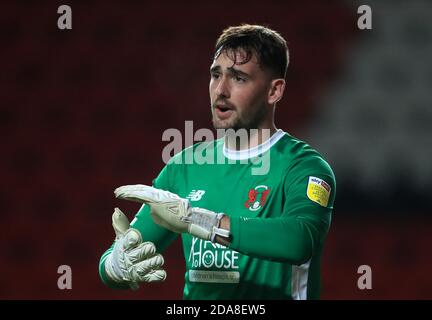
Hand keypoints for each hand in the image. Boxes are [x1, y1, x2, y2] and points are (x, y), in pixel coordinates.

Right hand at [104, 208, 165, 288]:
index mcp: (125, 246)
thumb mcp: (121, 237)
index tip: (135, 236)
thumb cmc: (124, 248)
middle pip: (142, 252)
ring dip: (156, 260)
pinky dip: (160, 274)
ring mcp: (138, 269)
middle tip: (150, 247)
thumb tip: (116, 210)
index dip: (133, 238)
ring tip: (157, 258)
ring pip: (150, 264)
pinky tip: (160, 271)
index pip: (128, 241)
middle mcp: (130, 259)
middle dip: (148, 249)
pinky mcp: (146, 277)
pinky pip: (156, 276)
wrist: (119, 270)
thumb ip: (121, 223)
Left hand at [114, 185, 229, 241]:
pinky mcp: (156, 201)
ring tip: (117, 192)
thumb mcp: (165, 217)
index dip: (134, 192)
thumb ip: (156, 213)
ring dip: (127, 191)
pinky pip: (140, 196)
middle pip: (140, 189)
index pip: (145, 193)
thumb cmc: (180, 221)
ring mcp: (157, 196)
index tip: (125, 193)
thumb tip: (150, 211)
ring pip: (138, 191)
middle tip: (117, 191)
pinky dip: (130, 195)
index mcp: (161, 197)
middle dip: (128, 189)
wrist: (190, 220)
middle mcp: (158, 194)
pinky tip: (122, 195)